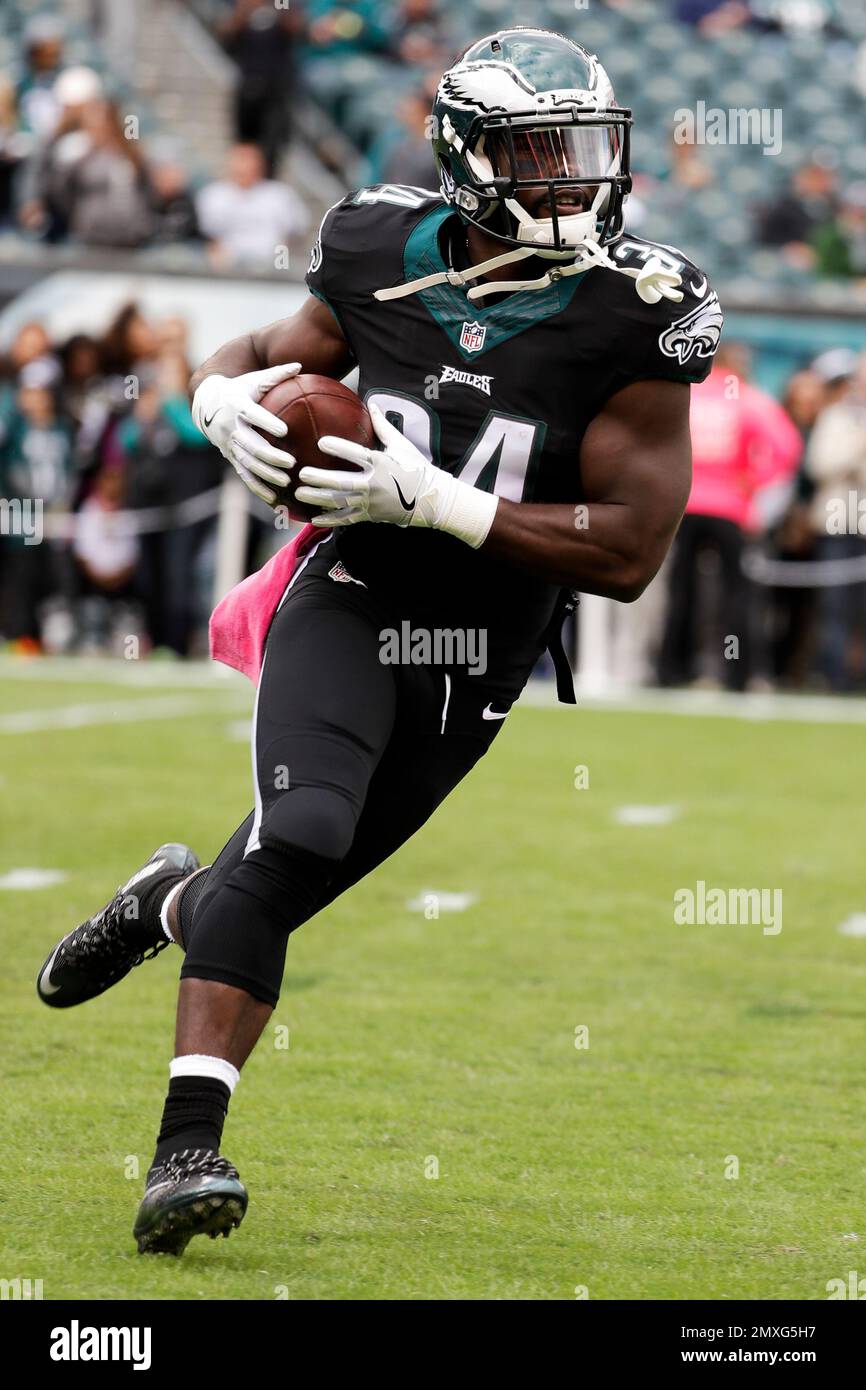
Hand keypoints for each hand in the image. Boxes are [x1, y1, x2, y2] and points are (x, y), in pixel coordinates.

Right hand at [191, 362, 300, 504]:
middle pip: (251, 444)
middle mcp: (231, 427)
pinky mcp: (230, 457)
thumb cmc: (238, 389)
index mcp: (237, 405)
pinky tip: (274, 498)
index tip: (284, 429)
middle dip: (270, 455)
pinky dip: (258, 487)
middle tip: (291, 462)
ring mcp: (229, 444)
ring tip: (287, 481)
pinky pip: (244, 475)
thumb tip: (300, 365)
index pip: (253, 415)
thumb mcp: (253, 380)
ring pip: (248, 463)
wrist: (206, 403)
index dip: (267, 422)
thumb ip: (276, 375)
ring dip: (266, 474)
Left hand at [295, 402, 497, 547]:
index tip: (321, 442)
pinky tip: (313, 518)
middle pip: (342, 482)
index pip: (357, 455)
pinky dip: (329, 519)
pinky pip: (346, 519)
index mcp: (381, 464)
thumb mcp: (402, 445)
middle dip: (320, 479)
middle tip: (301, 473)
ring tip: (299, 494)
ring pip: (340, 502)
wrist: (430, 499)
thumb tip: (372, 403)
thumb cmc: (416, 468)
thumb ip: (383, 426)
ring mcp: (371, 503)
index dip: (339, 448)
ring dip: (318, 499)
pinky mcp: (370, 516)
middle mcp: (374, 485)